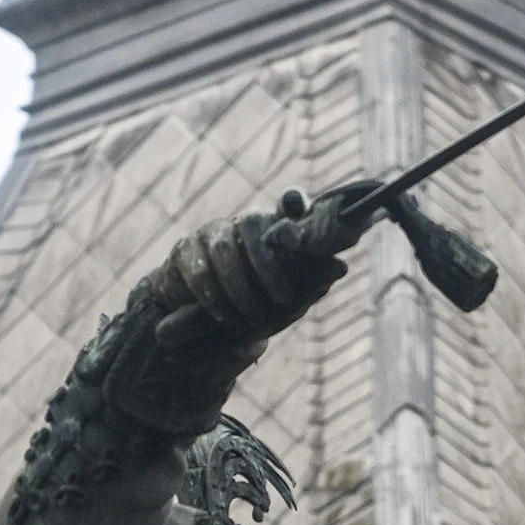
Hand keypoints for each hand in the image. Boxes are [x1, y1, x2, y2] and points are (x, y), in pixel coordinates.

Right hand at [171, 189, 368, 343]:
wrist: (201, 320)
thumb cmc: (253, 303)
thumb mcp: (285, 298)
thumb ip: (309, 282)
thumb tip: (340, 267)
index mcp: (273, 230)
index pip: (286, 205)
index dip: (292, 203)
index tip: (296, 205)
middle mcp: (242, 224)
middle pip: (253, 224)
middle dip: (269, 264)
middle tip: (283, 299)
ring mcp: (211, 233)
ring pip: (223, 248)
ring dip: (240, 287)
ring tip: (252, 319)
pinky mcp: (185, 251)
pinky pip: (199, 269)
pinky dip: (212, 295)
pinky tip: (223, 316)